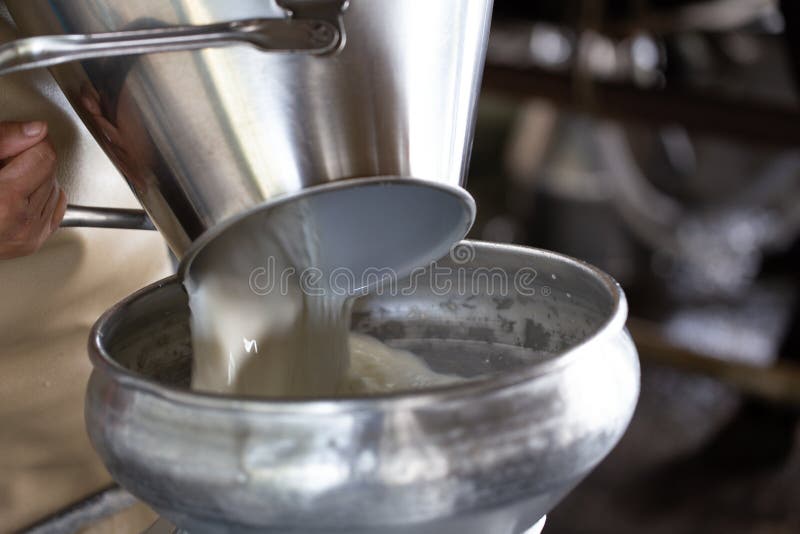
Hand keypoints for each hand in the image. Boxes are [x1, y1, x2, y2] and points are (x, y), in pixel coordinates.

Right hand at [0, 121, 66, 258]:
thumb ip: (4, 139)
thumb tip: (37, 129)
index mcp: (3, 200)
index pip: (45, 156)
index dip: (31, 143)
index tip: (16, 143)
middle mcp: (19, 222)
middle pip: (51, 172)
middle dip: (30, 163)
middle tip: (2, 168)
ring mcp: (28, 235)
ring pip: (55, 189)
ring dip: (36, 181)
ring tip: (5, 183)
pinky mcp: (33, 242)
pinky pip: (56, 208)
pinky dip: (42, 198)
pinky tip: (19, 196)